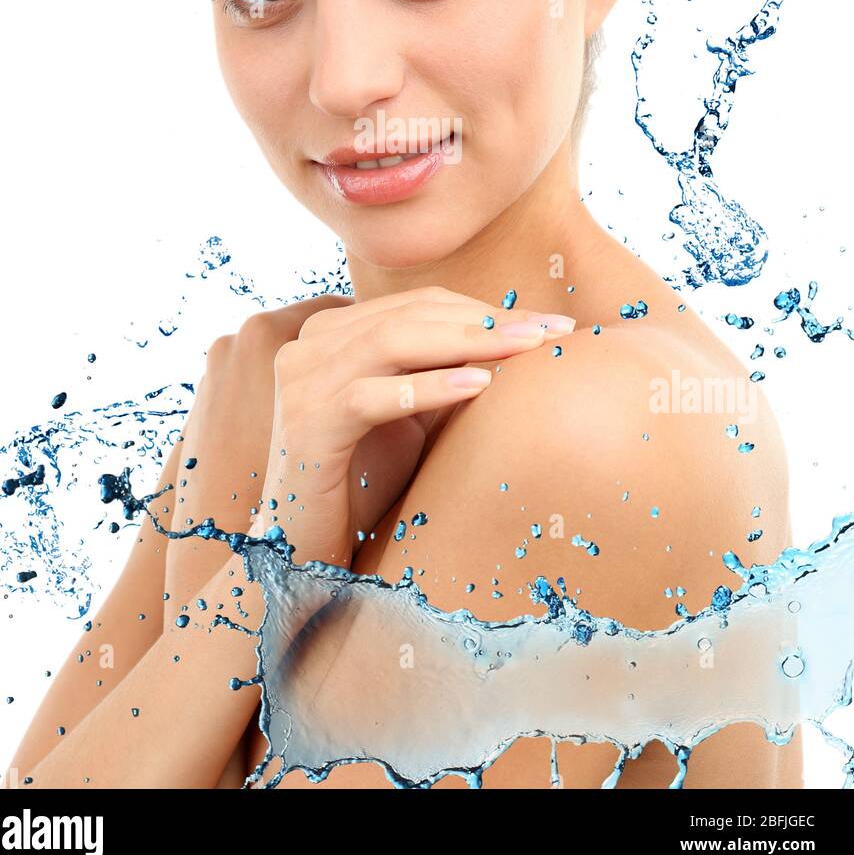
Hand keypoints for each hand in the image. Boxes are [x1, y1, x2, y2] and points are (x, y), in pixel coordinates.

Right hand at [249, 285, 575, 568]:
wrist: (306, 550)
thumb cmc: (365, 481)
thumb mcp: (411, 412)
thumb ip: (444, 369)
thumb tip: (524, 337)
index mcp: (334, 332)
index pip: (420, 304)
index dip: (486, 309)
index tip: (550, 323)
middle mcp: (310, 345)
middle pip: (411, 315)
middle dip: (487, 320)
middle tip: (552, 331)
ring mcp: (301, 381)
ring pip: (392, 341)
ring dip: (468, 343)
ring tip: (526, 350)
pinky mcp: (305, 425)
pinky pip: (371, 395)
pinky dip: (428, 386)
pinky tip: (479, 386)